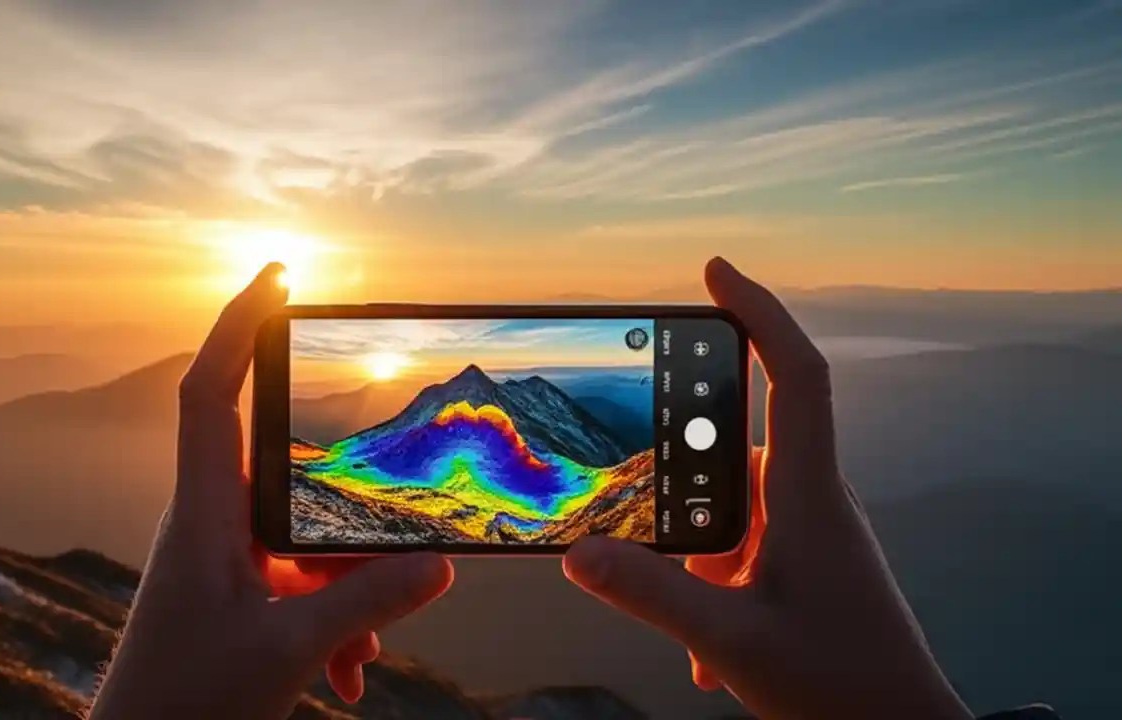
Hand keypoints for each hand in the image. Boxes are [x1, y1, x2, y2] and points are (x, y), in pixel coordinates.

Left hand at [89, 263, 452, 719]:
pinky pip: (306, 585)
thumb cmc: (183, 706)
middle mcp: (214, 524)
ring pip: (308, 538)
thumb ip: (363, 605)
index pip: (210, 391)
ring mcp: (228, 562)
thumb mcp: (284, 651)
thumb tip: (440, 564)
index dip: (237, 326)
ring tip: (358, 657)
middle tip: (388, 472)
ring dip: (348, 587)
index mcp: (206, 513)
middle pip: (283, 461)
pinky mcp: (242, 597)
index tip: (278, 274)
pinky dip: (339, 622)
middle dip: (343, 483)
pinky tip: (349, 675)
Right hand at [563, 258, 972, 719]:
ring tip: (694, 620)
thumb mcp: (734, 641)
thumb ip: (653, 594)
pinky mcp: (809, 565)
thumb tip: (580, 554)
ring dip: (701, 551)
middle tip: (646, 499)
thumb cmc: (843, 686)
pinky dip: (716, 584)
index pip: (795, 374)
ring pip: (737, 507)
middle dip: (688, 472)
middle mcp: (815, 500)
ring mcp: (814, 533)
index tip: (714, 273)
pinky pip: (747, 549)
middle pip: (742, 442)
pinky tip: (707, 649)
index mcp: (809, 495)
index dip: (758, 313)